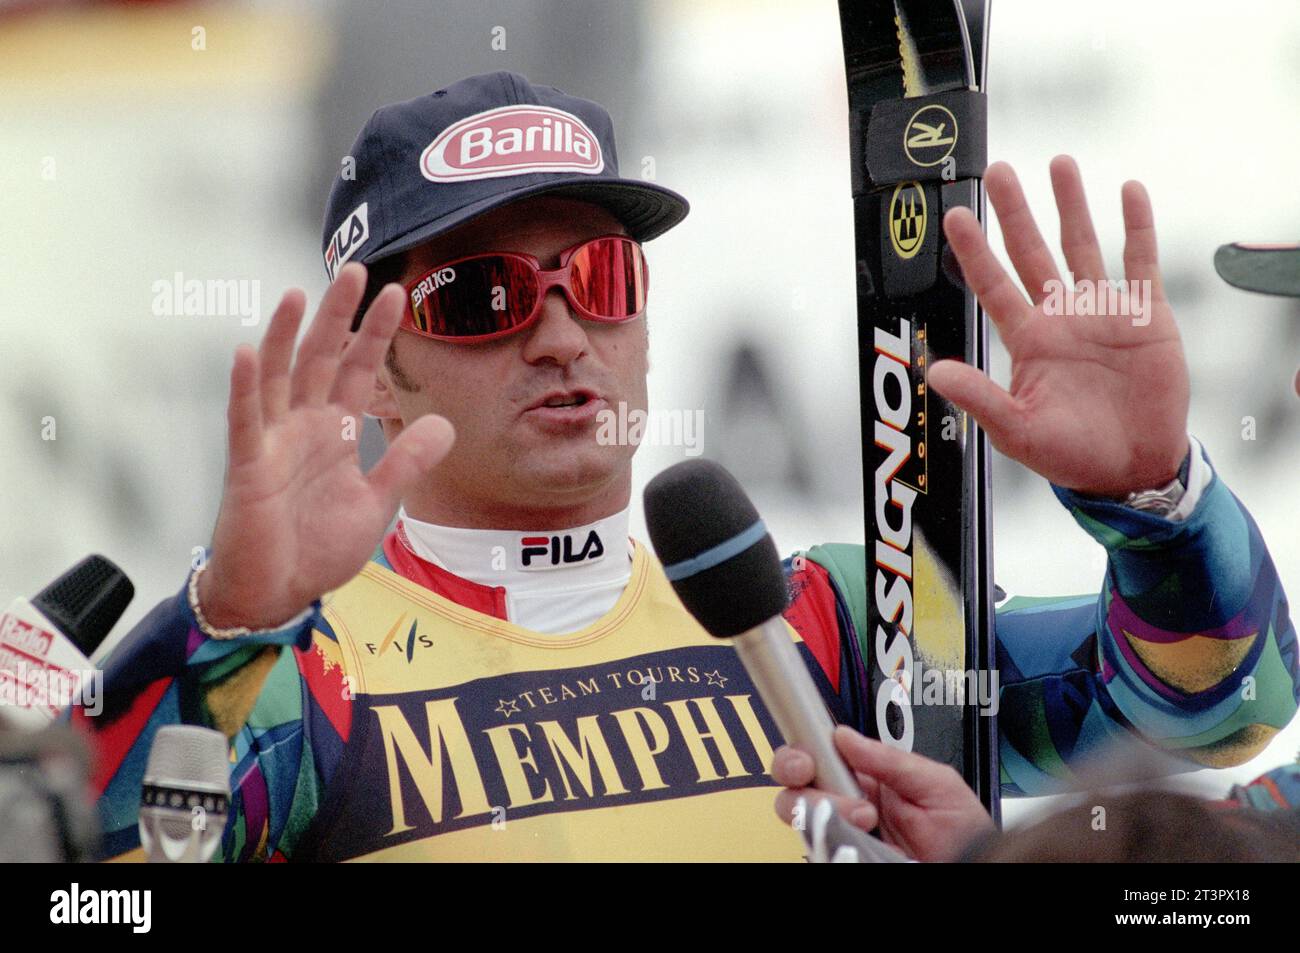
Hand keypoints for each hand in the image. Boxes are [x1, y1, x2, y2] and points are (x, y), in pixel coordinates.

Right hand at [198, 263, 454, 628]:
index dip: (375, 333)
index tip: (396, 293)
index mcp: (335, 433)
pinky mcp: (247, 467)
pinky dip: (246, 387)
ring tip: (300, 295)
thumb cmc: (316, 548)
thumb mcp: (377, 502)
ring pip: (279, 377)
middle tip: (355, 270)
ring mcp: (272, 442)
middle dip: (338, 317)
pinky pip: (245, 421)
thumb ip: (405, 461)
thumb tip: (445, 424)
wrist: (277, 593)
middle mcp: (303, 427)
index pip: (360, 371)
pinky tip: (247, 351)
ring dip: (287, 336)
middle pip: (322, 360)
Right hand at [772, 725, 993, 861]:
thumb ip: (891, 759)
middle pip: (795, 789)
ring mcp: (844, 837)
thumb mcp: (936, 782)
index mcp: (865, 778)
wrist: (974, 864)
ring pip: (801, 820)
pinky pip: (818, 849)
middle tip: (827, 787)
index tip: (806, 759)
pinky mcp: (845, 859)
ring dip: (827, 813)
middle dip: (801, 783)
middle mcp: (848, 807)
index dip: (800, 754)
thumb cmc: (963, 831)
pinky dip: (831, 843)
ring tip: (867, 818)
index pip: (817, 758)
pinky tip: (863, 841)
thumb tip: (845, 737)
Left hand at [929, 156, 1189, 497]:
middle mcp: (1060, 316)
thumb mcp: (1017, 431)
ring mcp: (1102, 311)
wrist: (1131, 468)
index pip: (993, 284)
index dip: (975, 250)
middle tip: (999, 169)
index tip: (956, 214)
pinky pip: (1140, 262)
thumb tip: (934, 373)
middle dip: (1016, 211)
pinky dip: (1137, 227)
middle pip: (1032, 251)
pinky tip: (1128, 191)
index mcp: (1027, 340)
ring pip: (1081, 244)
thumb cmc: (1069, 454)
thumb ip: (980, 398)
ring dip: (1071, 204)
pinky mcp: (1146, 316)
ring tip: (1059, 163)